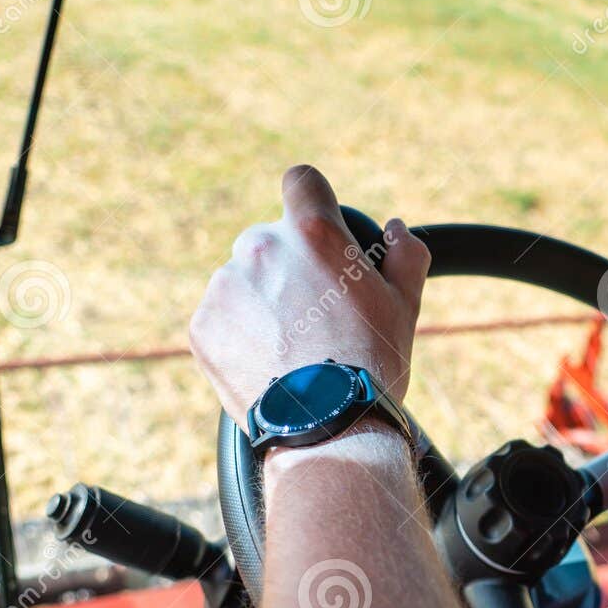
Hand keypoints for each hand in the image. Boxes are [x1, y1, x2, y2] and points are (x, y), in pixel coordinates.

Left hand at [189, 165, 429, 422]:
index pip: (301, 181)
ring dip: (261, 302)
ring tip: (290, 349)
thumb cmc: (372, 364)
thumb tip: (396, 230)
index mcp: (312, 232)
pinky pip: (221, 318)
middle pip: (270, 240)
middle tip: (313, 314)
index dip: (311, 201)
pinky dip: (239, 335)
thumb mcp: (405, 305)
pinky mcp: (202, 325)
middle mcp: (260, 248)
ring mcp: (225, 287)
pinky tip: (268, 364)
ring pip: (243, 280)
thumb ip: (405, 255)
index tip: (316, 229)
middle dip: (288, 266)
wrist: (327, 427)